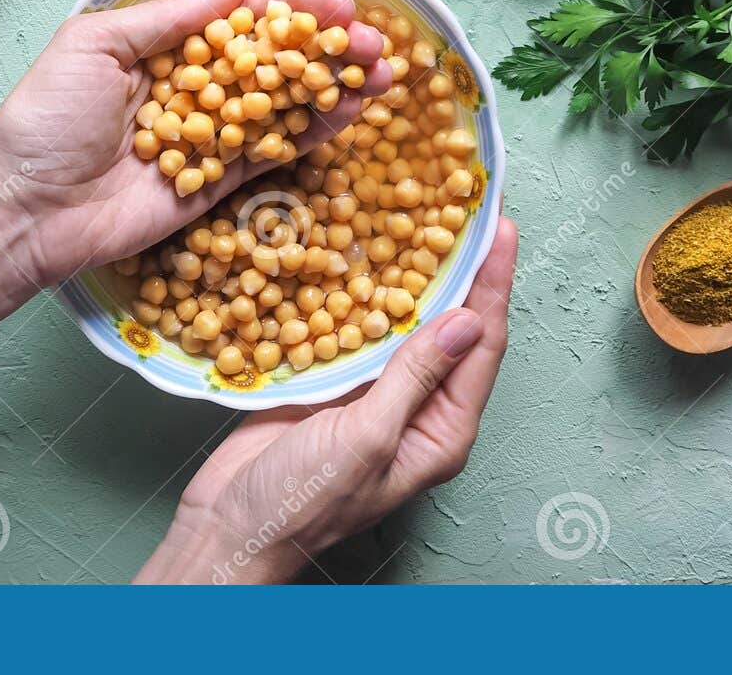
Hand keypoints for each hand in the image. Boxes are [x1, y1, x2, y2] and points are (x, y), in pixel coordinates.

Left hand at [0, 0, 391, 286]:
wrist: (27, 209)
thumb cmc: (45, 119)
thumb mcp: (95, 44)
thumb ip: (169, 19)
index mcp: (165, 48)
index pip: (243, 21)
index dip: (293, 11)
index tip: (340, 4)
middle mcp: (197, 88)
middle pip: (276, 61)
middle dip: (330, 48)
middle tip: (377, 41)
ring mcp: (213, 135)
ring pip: (288, 104)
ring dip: (338, 86)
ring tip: (386, 71)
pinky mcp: (221, 181)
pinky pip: (278, 151)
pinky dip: (318, 130)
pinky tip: (357, 110)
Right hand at [137, 217, 517, 583]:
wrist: (231, 524)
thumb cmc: (303, 500)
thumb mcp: (367, 438)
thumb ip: (415, 378)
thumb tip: (467, 319)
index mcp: (443, 431)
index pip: (482, 344)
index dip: (493, 283)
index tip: (499, 227)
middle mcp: (419, 408)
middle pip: (451, 325)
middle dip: (461, 267)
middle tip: (468, 206)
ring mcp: (377, 391)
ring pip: (406, 319)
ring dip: (414, 270)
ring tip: (425, 214)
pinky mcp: (336, 379)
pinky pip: (361, 324)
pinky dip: (365, 287)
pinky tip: (364, 249)